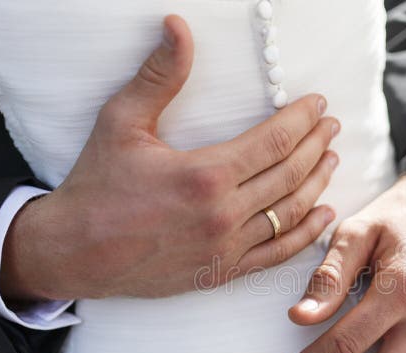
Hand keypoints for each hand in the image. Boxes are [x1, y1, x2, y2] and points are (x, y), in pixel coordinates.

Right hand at [0, 15, 338, 301]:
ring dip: (317, 183)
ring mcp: (226, 248)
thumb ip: (159, 76)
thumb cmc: (97, 185)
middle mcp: (224, 214)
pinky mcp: (222, 272)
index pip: (275, 140)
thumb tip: (178, 27)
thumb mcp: (122, 122)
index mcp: (206, 174)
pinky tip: (323, 215)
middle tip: (331, 127)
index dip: (302, 119)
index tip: (318, 104)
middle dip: (317, 145)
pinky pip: (278, 253)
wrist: (74, 251)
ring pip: (290, 213)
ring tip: (331, 160)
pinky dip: (306, 233)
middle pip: (290, 174)